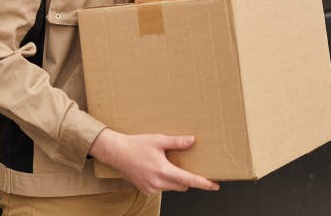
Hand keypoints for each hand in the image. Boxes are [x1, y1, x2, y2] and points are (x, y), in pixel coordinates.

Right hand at [89, 129, 220, 195]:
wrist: (116, 152)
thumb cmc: (135, 145)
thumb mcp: (158, 140)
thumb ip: (176, 142)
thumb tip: (192, 140)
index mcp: (163, 170)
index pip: (189, 180)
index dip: (204, 183)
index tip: (215, 186)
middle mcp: (158, 182)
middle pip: (182, 185)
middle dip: (186, 178)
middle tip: (183, 166)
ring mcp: (151, 188)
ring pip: (171, 187)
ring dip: (174, 179)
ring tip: (164, 165)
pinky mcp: (145, 190)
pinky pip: (161, 188)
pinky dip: (162, 181)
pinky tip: (154, 170)